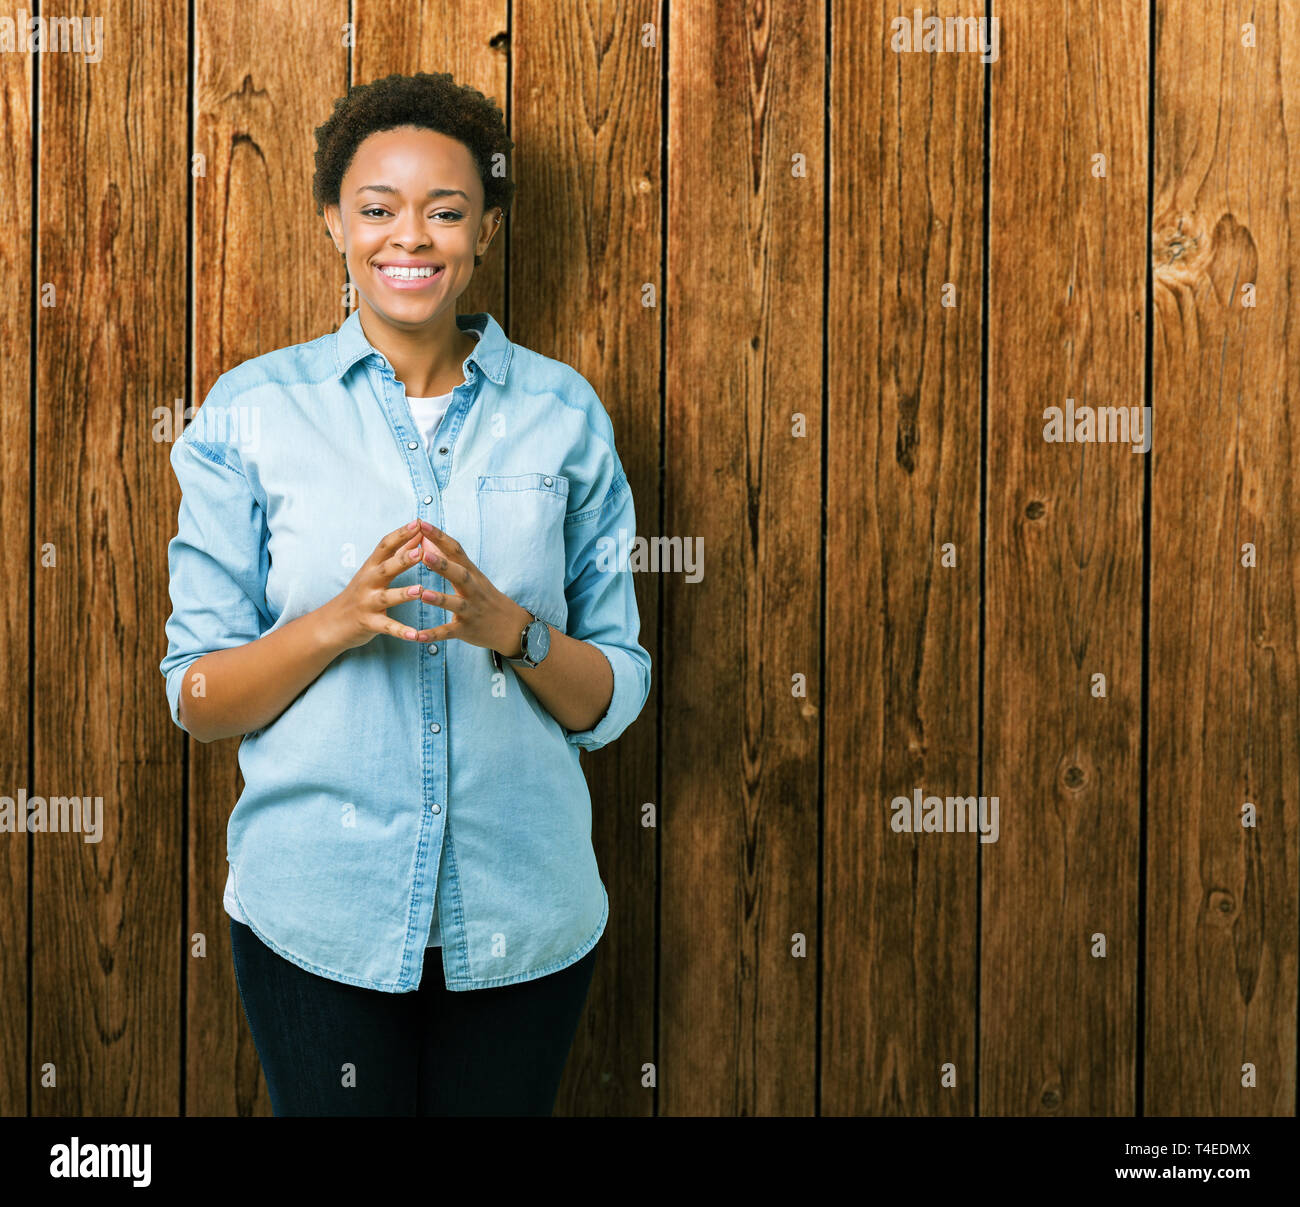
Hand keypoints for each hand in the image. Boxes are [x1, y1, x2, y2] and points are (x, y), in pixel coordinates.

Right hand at [318, 519, 446, 651]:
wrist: (331, 623)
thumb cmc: (361, 593)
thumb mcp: (375, 571)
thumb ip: (396, 553)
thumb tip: (416, 532)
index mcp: (372, 567)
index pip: (385, 546)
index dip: (401, 534)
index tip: (418, 522)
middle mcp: (368, 582)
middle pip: (386, 568)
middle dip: (404, 559)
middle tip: (422, 551)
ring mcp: (368, 603)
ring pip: (387, 597)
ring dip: (404, 593)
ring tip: (420, 590)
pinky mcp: (369, 623)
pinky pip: (387, 627)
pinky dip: (401, 631)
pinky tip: (415, 635)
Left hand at [415, 521, 529, 656]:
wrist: (512, 628)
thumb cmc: (485, 598)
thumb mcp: (473, 576)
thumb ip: (449, 560)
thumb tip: (427, 541)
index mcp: (472, 574)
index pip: (456, 550)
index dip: (439, 536)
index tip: (421, 523)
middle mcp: (473, 590)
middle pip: (460, 574)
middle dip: (442, 564)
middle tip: (422, 554)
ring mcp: (471, 610)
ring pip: (456, 604)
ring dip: (439, 599)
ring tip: (422, 593)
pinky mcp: (467, 630)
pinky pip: (449, 632)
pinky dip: (434, 634)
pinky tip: (418, 636)